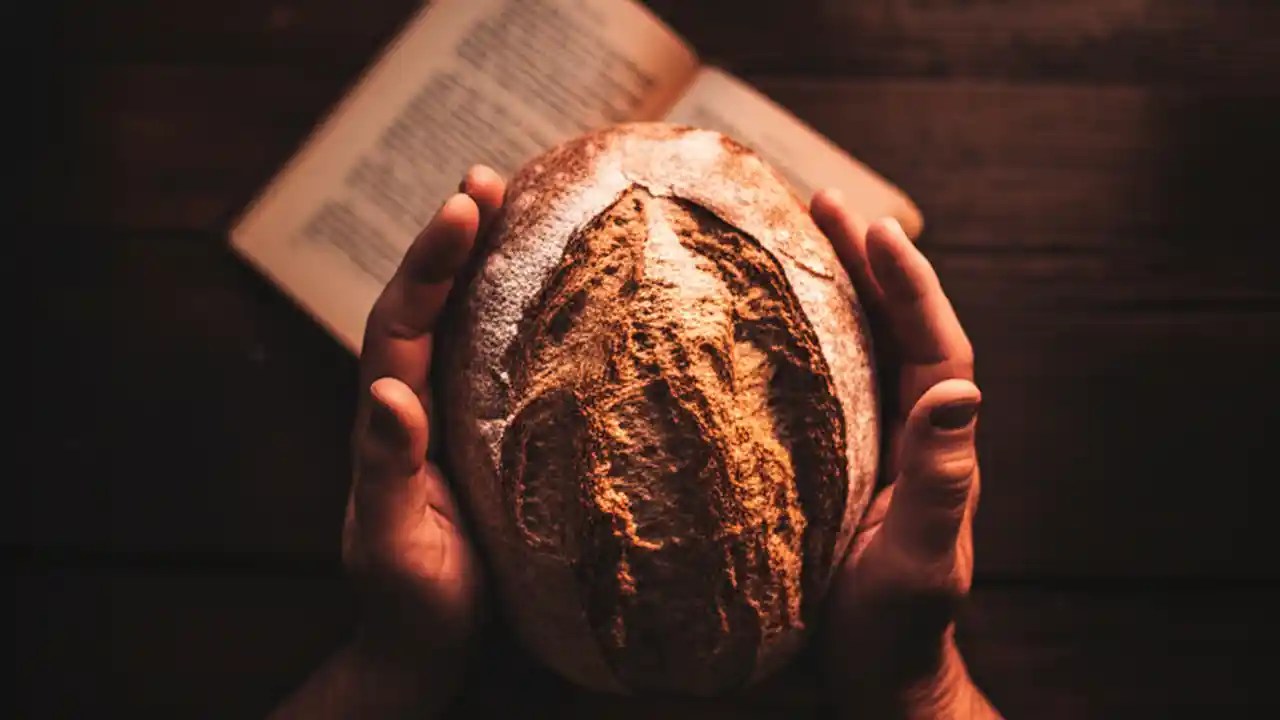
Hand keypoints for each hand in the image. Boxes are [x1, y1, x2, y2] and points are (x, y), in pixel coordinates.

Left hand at [270, 166, 505, 719]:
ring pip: (465, 324)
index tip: (467, 205)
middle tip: (493, 179)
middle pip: (430, 303)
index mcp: (386, 419)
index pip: (401, 321)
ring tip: (521, 206)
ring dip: (487, 264)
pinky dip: (522, 315)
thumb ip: (384, 470)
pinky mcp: (492, 436)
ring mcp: (454, 416)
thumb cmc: (411, 601)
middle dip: (456, 239)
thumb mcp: (394, 543)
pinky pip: (502, 360)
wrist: (429, 646)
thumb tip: (390, 390)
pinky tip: (556, 290)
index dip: (430, 261)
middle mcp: (417, 402)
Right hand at [811, 192, 1001, 718]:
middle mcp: (903, 430)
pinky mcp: (821, 459)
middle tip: (819, 202)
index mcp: (936, 443)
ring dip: (827, 288)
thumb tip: (961, 389)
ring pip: (852, 346)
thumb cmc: (894, 625)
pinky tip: (755, 317)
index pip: (935, 345)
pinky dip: (791, 339)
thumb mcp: (919, 557)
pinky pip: (811, 383)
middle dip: (862, 262)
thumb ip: (941, 480)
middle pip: (893, 327)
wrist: (865, 674)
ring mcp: (864, 442)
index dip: (909, 283)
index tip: (874, 227)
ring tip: (787, 233)